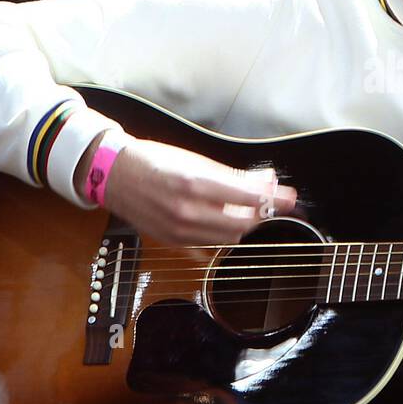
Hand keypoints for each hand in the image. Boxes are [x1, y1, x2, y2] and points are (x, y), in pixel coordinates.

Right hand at [77, 133, 297, 244]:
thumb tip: (266, 181)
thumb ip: (233, 175)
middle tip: (278, 204)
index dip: (273, 199)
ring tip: (256, 209)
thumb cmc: (153, 160)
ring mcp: (179, 230)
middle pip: (243, 223)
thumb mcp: (195, 160)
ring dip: (247, 224)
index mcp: (195, 183)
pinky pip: (210, 243)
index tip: (289, 196)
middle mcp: (188, 211)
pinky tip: (231, 219)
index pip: (247, 197)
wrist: (113, 175)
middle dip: (265, 214)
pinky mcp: (173, 241)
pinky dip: (226, 232)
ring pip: (229, 236)